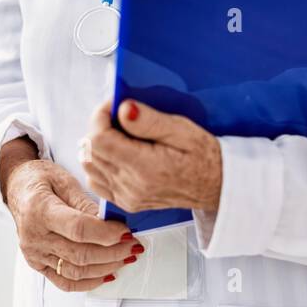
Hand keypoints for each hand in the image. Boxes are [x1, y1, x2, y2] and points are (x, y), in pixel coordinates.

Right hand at [2, 153, 142, 291]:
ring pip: (75, 271)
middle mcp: (34, 236)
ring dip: (105, 267)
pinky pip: (65, 282)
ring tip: (125, 257)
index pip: (78, 229)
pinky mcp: (38, 264)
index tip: (126, 231)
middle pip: (79, 253)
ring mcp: (35, 253)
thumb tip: (112, 222)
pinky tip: (106, 274)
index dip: (106, 233)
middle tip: (132, 244)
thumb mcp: (65, 180)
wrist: (18, 187)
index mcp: (39, 209)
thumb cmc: (40, 180)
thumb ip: (87, 204)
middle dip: (112, 252)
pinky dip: (89, 282)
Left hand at [81, 99, 222, 212]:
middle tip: (118, 114)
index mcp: (145, 168)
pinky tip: (116, 152)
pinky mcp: (126, 202)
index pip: (99, 139)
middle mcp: (131, 186)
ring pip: (89, 165)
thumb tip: (123, 109)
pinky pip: (96, 180)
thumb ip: (150, 121)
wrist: (217, 186)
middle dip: (99, 126)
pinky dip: (99, 163)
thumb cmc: (204, 156)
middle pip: (90, 151)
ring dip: (97, 144)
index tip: (113, 104)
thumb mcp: (182, 129)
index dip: (100, 116)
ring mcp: (126, 198)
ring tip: (118, 132)